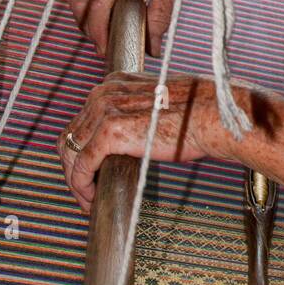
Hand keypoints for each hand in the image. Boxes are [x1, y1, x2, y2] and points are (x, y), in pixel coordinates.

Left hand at [58, 72, 220, 212]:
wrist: (213, 115)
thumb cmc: (197, 114)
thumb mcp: (158, 106)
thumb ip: (138, 114)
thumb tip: (132, 137)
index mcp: (113, 83)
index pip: (82, 120)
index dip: (81, 150)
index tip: (91, 172)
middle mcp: (103, 92)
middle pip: (71, 136)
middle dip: (73, 167)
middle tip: (86, 192)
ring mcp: (104, 110)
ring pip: (70, 151)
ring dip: (75, 180)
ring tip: (87, 201)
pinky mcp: (109, 132)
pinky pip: (82, 165)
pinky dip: (81, 186)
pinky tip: (90, 200)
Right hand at [70, 0, 199, 58]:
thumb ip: (160, 20)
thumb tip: (151, 49)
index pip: (98, 2)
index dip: (98, 30)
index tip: (105, 49)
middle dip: (86, 25)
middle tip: (102, 46)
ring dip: (85, 14)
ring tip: (102, 34)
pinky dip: (91, 0)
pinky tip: (105, 15)